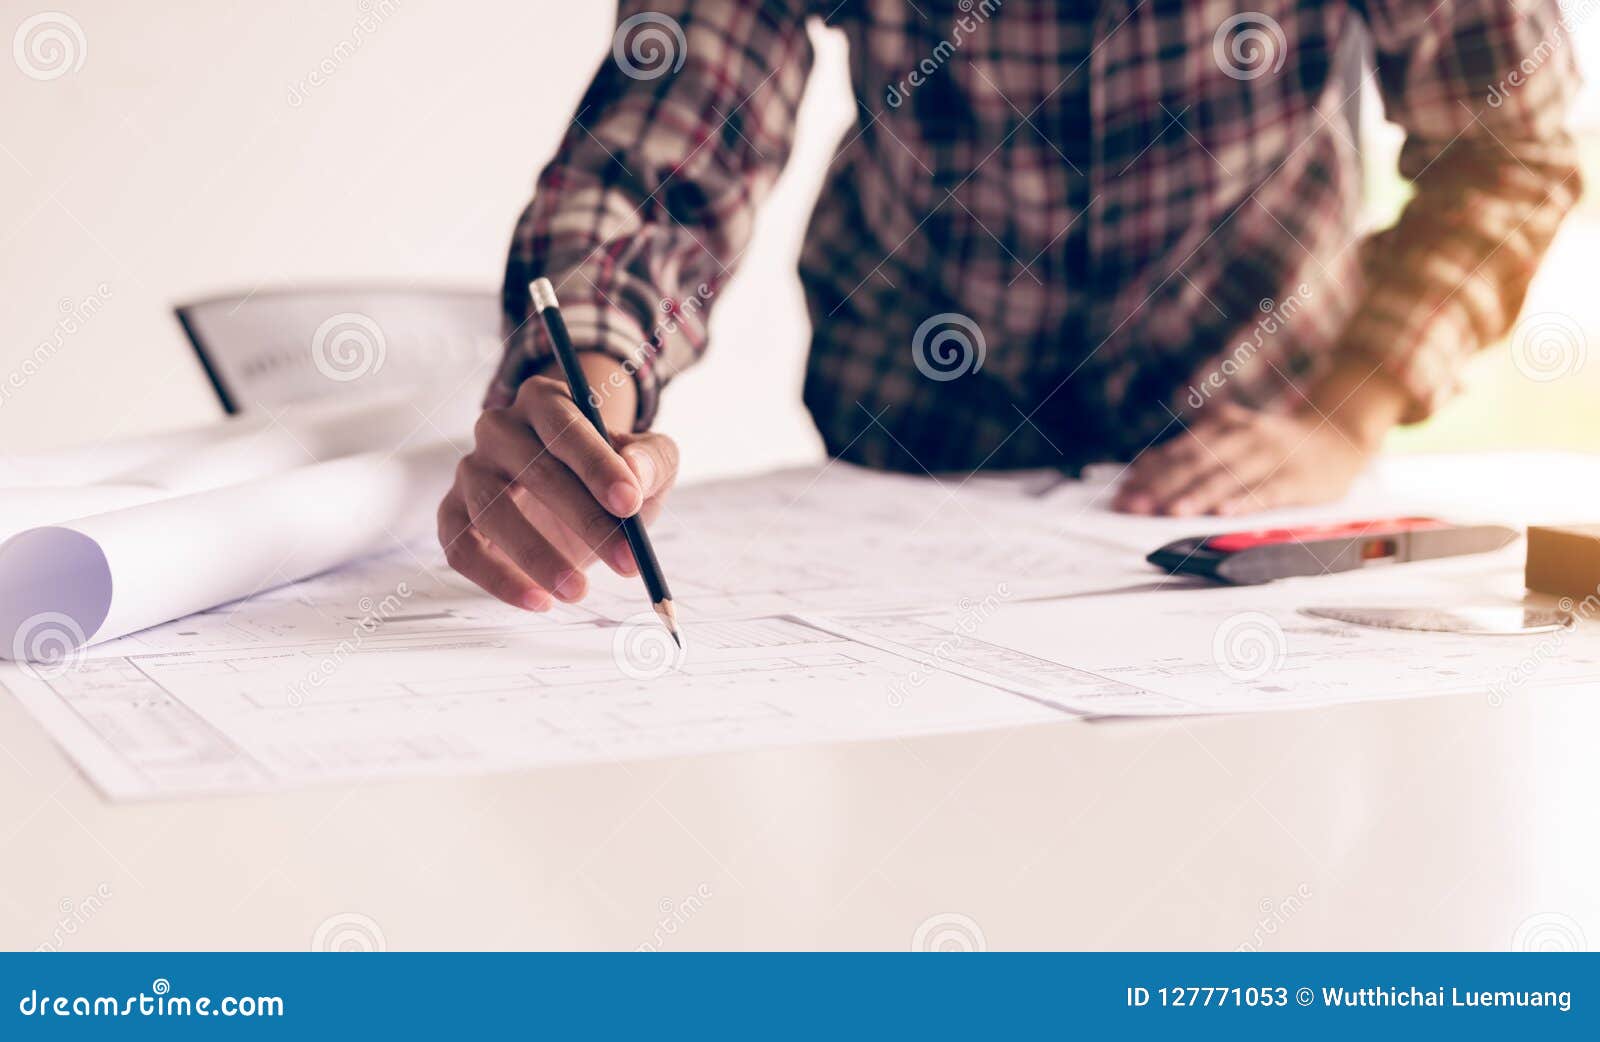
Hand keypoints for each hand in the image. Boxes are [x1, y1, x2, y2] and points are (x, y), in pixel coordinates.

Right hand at [438, 355, 677, 608]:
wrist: (577, 498)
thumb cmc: (611, 474)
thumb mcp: (649, 460)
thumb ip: (652, 461)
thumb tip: (634, 475)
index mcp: (545, 401)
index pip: (565, 424)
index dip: (597, 464)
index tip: (630, 504)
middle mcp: (499, 429)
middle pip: (534, 470)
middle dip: (586, 520)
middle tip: (626, 562)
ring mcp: (471, 472)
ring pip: (493, 511)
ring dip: (537, 556)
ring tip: (579, 592)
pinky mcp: (453, 515)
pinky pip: (462, 547)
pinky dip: (498, 579)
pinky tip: (539, 601)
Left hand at [1114, 356, 1409, 516]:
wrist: (1338, 435)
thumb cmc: (1273, 445)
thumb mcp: (1231, 438)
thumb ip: (1191, 452)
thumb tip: (1141, 469)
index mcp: (1224, 425)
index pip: (1178, 453)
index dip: (1149, 475)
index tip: (1122, 494)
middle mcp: (1245, 435)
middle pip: (1197, 464)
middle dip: (1163, 487)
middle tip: (1136, 507)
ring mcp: (1272, 455)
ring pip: (1229, 477)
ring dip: (1198, 495)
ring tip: (1171, 512)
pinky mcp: (1298, 477)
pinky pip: (1268, 491)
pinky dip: (1245, 501)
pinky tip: (1225, 513)